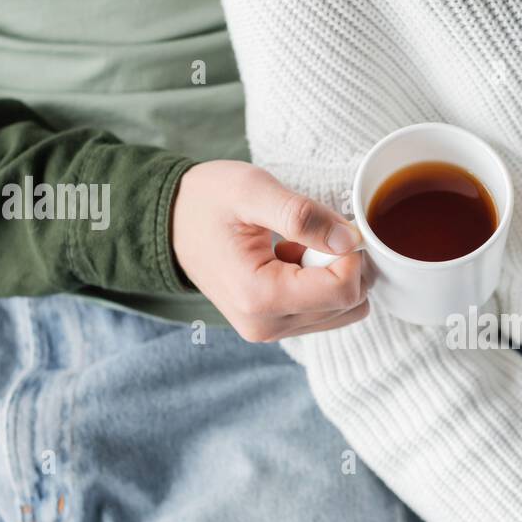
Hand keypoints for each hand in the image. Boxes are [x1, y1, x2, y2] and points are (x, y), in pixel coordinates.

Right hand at [171, 160, 367, 341]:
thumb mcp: (252, 190)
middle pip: (349, 304)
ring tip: (295, 247)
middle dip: (344, 265)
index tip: (332, 225)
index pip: (343, 291)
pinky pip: (326, 311)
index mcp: (259, 297)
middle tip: (310, 234)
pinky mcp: (275, 326)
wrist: (170, 221)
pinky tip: (291, 259)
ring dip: (333, 275)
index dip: (351, 254)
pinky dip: (321, 283)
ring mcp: (270, 331)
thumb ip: (302, 215)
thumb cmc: (206, 201)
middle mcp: (266, 325)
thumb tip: (349, 240)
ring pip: (344, 311)